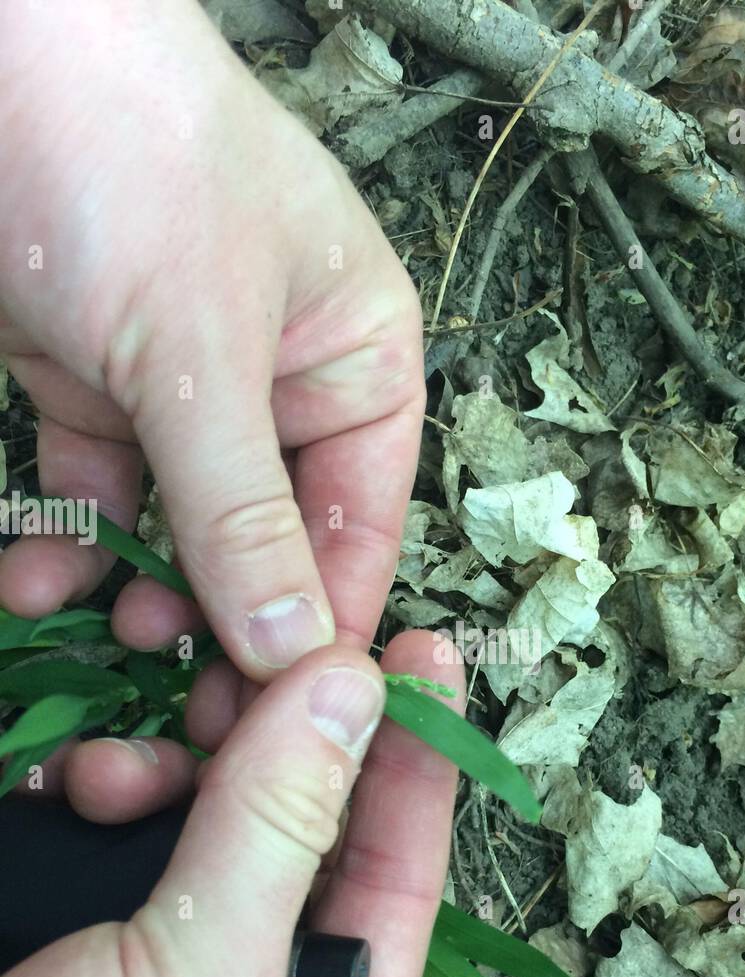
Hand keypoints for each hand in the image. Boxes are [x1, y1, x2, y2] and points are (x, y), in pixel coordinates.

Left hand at [0, 0, 422, 678]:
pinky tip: (39, 585)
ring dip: (144, 597)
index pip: (363, 525)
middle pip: (272, 542)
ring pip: (180, 533)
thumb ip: (244, 512)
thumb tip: (296, 650)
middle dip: (227, 623)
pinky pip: (97, 497)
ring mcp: (184, 390)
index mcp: (356, 360)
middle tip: (185, 709)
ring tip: (110, 642)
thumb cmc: (128, 152)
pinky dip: (71, 547)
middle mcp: (281, 384)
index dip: (328, 621)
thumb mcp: (201, 350)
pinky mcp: (91, 387)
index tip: (285, 714)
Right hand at [0, 632, 459, 976]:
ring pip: (175, 818)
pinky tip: (65, 780)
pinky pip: (84, 827)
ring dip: (160, 767)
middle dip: (265, 745)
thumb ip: (273, 840)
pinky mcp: (44, 928)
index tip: (423, 655)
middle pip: (282, 830)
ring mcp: (129, 961)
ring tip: (116, 773)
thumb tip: (352, 693)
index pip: (394, 878)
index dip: (413, 765)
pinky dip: (82, 788)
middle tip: (250, 654)